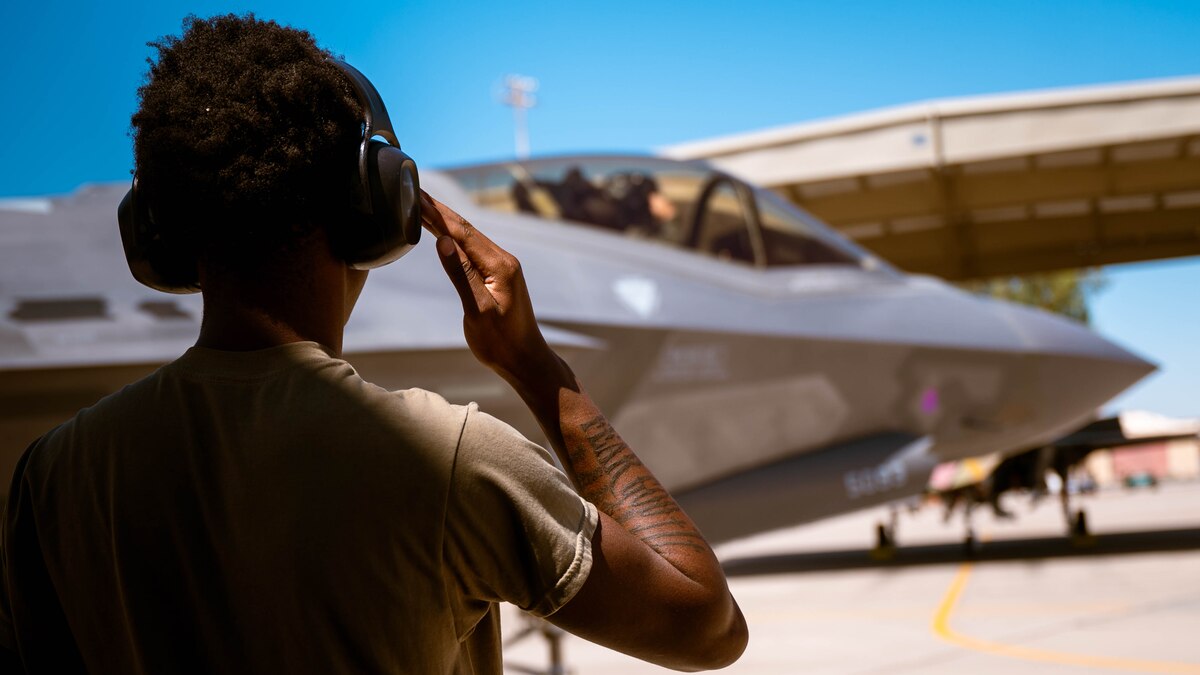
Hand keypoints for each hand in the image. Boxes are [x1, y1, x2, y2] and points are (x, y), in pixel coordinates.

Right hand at [420, 190, 555, 383]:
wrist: (525, 359)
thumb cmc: (502, 342)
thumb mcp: (477, 310)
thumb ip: (460, 275)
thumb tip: (443, 241)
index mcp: (499, 266)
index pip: (463, 232)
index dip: (438, 213)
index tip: (418, 196)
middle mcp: (503, 261)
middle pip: (465, 230)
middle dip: (439, 211)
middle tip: (414, 192)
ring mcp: (501, 268)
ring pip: (469, 239)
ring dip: (445, 222)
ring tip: (422, 206)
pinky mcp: (498, 277)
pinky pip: (472, 252)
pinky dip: (454, 239)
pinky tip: (443, 234)